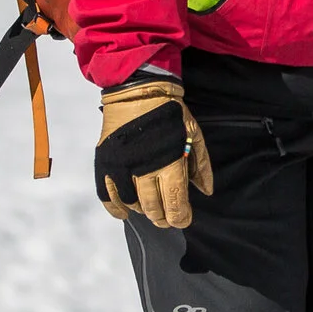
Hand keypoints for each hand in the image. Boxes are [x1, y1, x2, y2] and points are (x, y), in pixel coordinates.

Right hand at [94, 78, 212, 226]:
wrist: (138, 91)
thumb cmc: (170, 113)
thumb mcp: (194, 134)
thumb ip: (200, 165)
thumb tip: (206, 191)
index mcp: (169, 162)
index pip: (175, 202)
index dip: (180, 217)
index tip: (183, 220)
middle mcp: (144, 168)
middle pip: (152, 207)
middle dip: (162, 218)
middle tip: (167, 218)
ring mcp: (122, 165)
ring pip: (131, 202)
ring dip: (142, 210)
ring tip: (149, 209)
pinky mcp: (106, 161)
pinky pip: (106, 193)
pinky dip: (115, 207)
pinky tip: (124, 212)